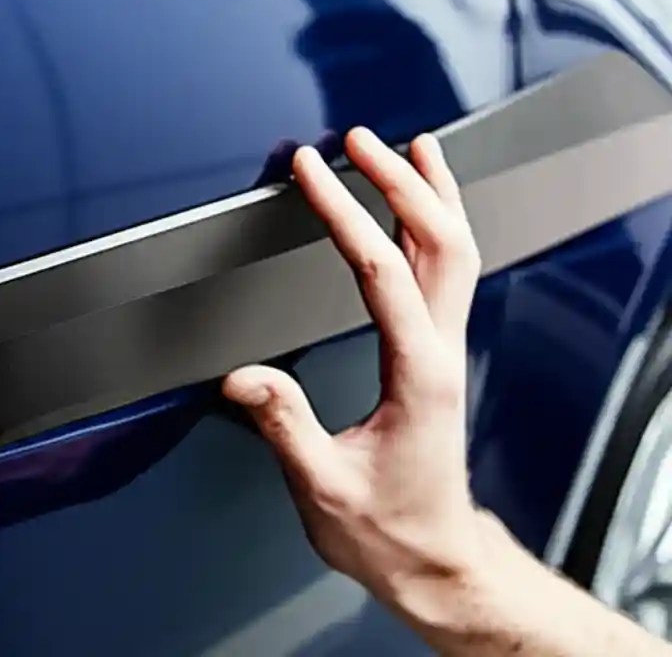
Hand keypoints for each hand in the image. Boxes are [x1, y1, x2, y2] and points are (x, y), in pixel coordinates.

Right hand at [223, 128, 487, 617]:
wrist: (433, 558)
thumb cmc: (386, 530)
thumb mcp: (322, 487)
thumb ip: (283, 426)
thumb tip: (242, 377)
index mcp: (416, 374)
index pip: (379, 270)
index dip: (343, 212)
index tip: (312, 172)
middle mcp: (440, 353)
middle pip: (437, 241)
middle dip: (398, 180)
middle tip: (356, 140)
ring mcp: (446, 352)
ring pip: (454, 250)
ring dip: (430, 193)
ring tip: (407, 146)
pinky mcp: (437, 358)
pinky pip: (448, 274)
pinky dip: (436, 227)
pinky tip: (421, 211)